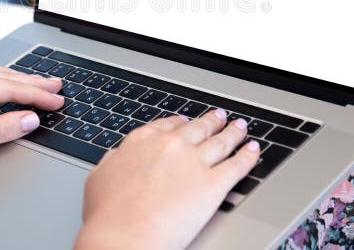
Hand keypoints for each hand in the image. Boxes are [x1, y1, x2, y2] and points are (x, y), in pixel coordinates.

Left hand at [0, 63, 63, 168]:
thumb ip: (0, 129)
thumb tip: (30, 120)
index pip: (9, 88)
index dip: (36, 96)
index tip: (57, 101)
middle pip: (4, 76)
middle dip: (33, 82)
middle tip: (58, 87)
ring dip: (19, 80)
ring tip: (41, 85)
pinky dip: (2, 80)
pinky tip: (11, 84)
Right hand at [76, 109, 259, 249]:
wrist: (123, 237)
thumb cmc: (107, 215)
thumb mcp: (99, 178)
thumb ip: (114, 161)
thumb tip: (117, 157)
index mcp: (142, 141)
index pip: (167, 125)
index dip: (180, 124)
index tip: (186, 122)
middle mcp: (171, 145)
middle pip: (198, 127)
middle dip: (211, 121)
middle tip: (219, 117)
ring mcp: (194, 161)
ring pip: (221, 140)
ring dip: (234, 132)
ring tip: (241, 128)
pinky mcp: (213, 184)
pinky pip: (238, 165)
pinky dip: (249, 156)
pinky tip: (254, 151)